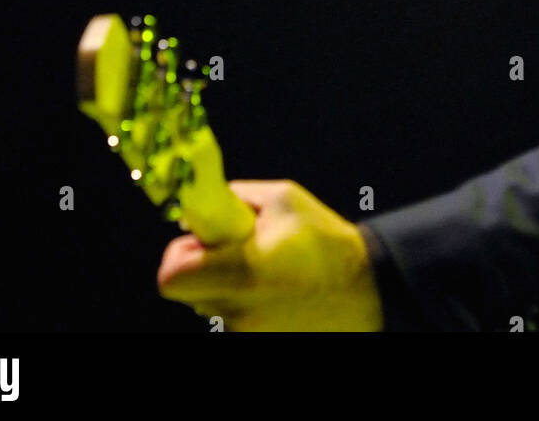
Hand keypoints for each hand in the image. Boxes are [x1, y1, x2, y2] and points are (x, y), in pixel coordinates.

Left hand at [157, 179, 382, 330]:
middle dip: (203, 268)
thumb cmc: (326, 239)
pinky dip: (245, 302)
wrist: (366, 288)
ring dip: (225, 286)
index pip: (172, 277)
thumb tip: (201, 209)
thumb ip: (236, 197)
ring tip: (265, 271)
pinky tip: (276, 290)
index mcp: (243, 271)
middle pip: (188, 292)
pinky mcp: (257, 341)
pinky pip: (233, 317)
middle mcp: (239, 310)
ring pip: (210, 305)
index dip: (181, 255)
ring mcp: (247, 333)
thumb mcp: (284, 199)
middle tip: (233, 252)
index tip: (203, 242)